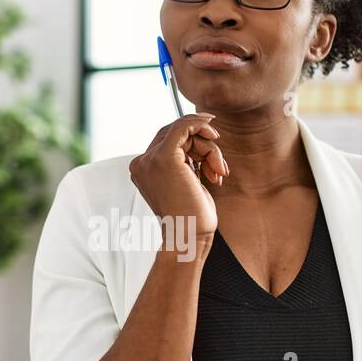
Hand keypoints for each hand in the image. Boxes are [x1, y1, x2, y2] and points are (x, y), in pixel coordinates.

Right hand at [128, 115, 229, 239]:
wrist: (189, 236)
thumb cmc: (193, 217)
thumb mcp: (188, 182)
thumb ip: (186, 160)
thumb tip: (201, 134)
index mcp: (143, 169)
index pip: (168, 141)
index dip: (194, 141)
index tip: (214, 146)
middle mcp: (142, 163)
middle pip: (176, 135)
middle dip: (204, 146)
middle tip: (219, 169)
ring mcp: (150, 160)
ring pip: (184, 133)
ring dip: (210, 149)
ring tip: (218, 173)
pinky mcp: (164, 158)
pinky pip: (183, 127)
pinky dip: (200, 124)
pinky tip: (213, 134)